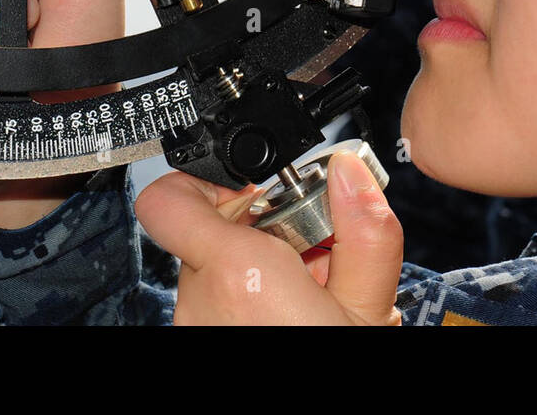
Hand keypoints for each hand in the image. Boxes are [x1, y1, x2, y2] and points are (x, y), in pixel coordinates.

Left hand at [135, 152, 403, 324]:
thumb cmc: (335, 366)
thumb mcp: (369, 307)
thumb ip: (363, 227)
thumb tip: (350, 171)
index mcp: (238, 272)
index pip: (167, 199)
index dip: (203, 182)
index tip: (255, 190)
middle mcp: (200, 299)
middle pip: (211, 233)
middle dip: (264, 231)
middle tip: (315, 249)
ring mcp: (194, 329)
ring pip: (215, 272)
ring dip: (261, 269)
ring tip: (313, 292)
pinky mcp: (196, 348)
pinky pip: (216, 307)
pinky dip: (251, 302)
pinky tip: (296, 318)